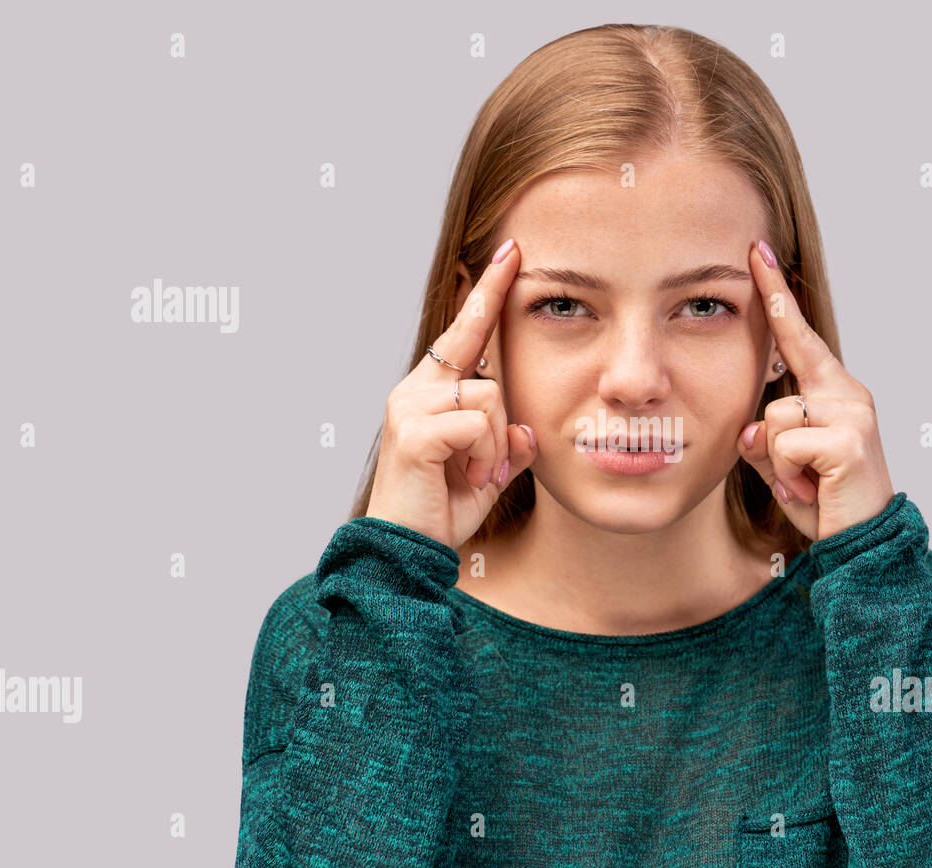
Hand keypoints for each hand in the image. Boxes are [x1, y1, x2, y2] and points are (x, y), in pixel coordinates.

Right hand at [366, 239, 536, 549]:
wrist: (404, 552)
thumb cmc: (438, 511)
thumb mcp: (487, 475)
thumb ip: (509, 447)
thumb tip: (526, 430)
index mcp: (429, 393)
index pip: (464, 333)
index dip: (486, 293)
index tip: (510, 251)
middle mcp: (414, 390)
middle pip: (487, 369)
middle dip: (499, 424)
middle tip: (481, 467)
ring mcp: (409, 406)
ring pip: (490, 398)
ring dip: (494, 448)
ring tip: (471, 477)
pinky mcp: (413, 430)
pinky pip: (477, 424)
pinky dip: (484, 458)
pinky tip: (466, 480)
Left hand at [736, 240, 894, 541]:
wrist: (863, 549)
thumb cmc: (825, 505)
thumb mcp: (783, 468)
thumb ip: (761, 441)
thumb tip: (748, 431)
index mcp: (836, 393)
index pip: (798, 338)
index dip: (777, 296)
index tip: (757, 252)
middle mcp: (849, 394)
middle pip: (772, 395)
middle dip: (771, 444)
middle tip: (802, 478)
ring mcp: (852, 414)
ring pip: (772, 421)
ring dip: (778, 464)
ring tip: (810, 487)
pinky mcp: (847, 439)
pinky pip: (784, 444)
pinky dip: (788, 476)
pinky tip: (815, 492)